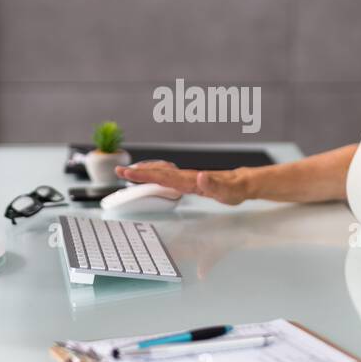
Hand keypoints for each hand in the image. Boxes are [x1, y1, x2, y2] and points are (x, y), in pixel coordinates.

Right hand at [114, 160, 251, 205]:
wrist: (241, 184)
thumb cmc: (234, 189)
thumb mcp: (226, 190)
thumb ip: (213, 185)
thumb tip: (201, 177)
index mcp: (190, 180)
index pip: (163, 177)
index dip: (145, 175)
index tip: (129, 172)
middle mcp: (186, 177)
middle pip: (158, 173)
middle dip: (138, 172)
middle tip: (119, 170)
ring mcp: (186, 178)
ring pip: (161, 174)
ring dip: (144, 172)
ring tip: (128, 171)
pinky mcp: (188, 181)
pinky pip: (167, 178)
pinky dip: (155, 175)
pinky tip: (149, 176)